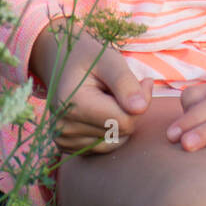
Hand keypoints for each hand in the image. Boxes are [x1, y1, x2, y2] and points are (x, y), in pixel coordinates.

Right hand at [32, 24, 154, 155]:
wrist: (62, 63)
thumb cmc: (89, 58)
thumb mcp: (110, 59)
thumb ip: (125, 83)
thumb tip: (140, 109)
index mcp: (73, 105)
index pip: (125, 121)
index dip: (141, 103)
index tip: (143, 82)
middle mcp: (64, 128)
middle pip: (120, 132)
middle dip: (128, 111)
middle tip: (120, 88)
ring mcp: (63, 140)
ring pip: (115, 142)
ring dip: (119, 121)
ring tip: (107, 99)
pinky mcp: (66, 147)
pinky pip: (104, 146)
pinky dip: (108, 130)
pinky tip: (99, 112)